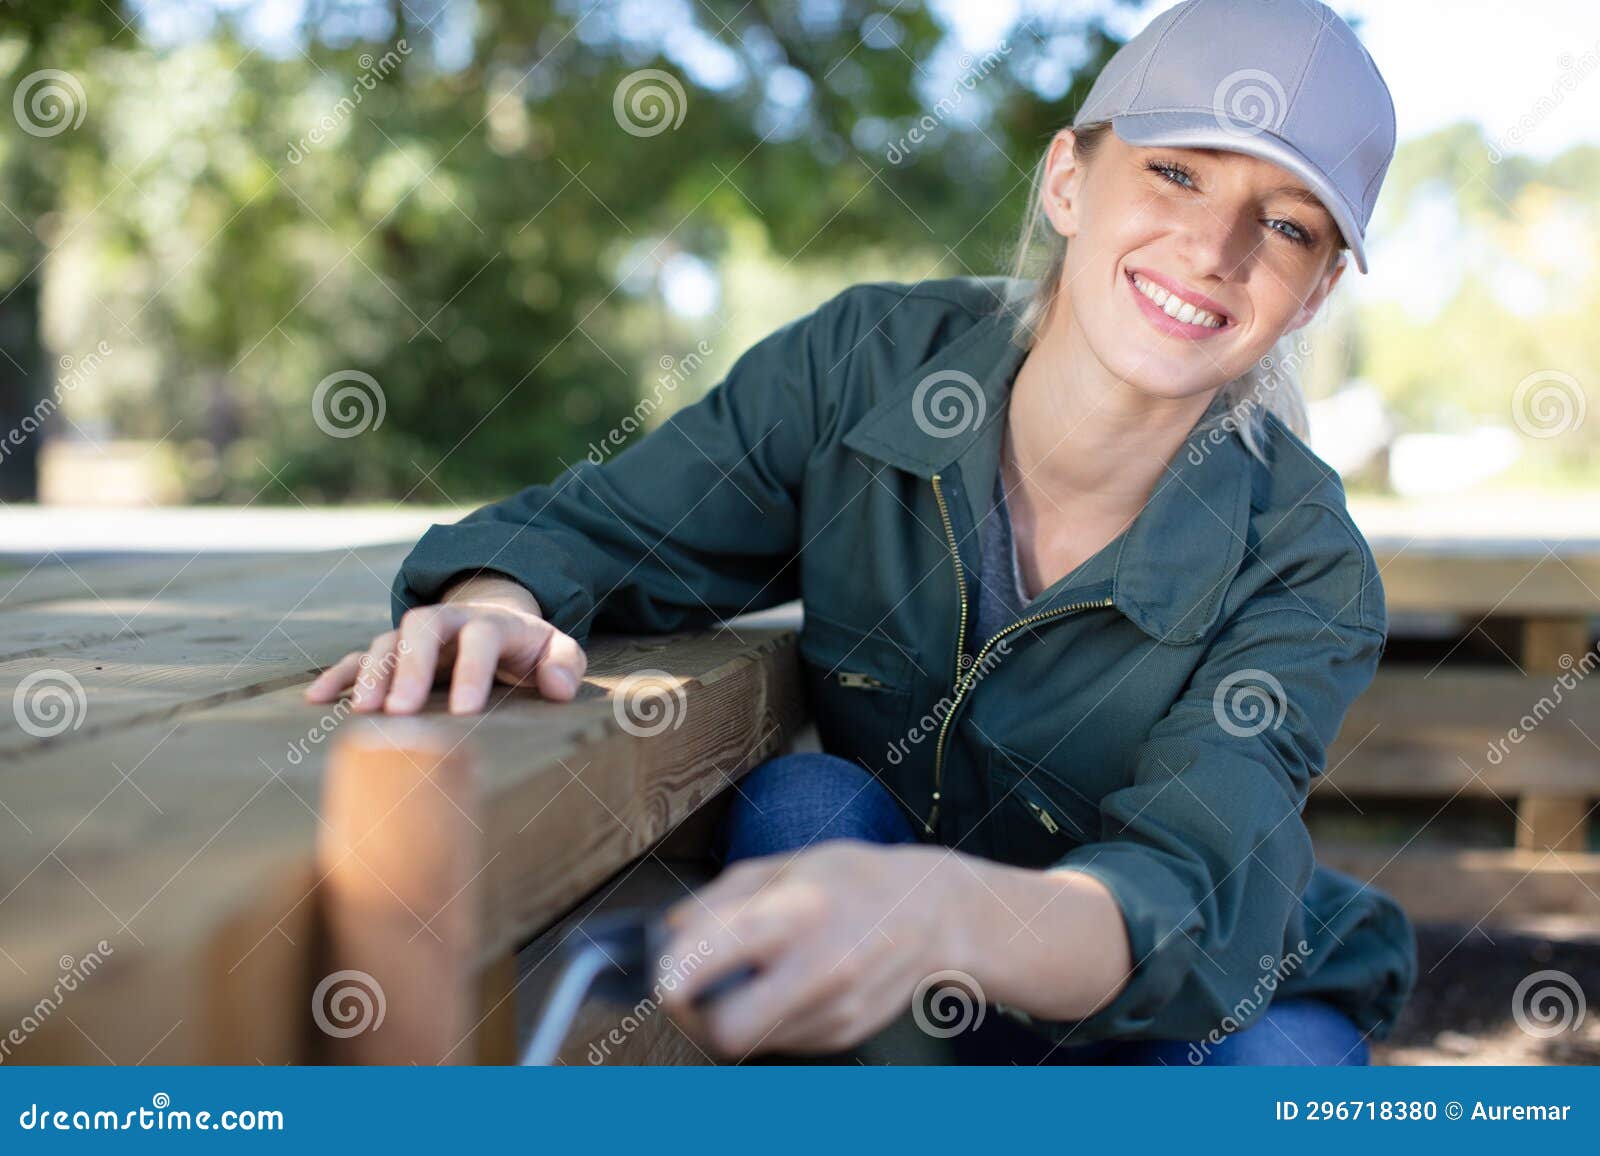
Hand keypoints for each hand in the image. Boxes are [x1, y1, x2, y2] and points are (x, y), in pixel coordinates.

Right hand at [303, 573, 587, 714]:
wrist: (497, 623)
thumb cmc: (529, 649)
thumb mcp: (557, 650)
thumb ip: (566, 664)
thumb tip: (559, 688)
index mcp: (490, 622)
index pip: (479, 638)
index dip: (471, 671)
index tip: (465, 712)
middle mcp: (446, 621)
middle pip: (422, 630)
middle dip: (410, 668)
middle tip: (402, 712)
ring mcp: (414, 636)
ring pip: (387, 642)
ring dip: (372, 674)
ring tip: (362, 712)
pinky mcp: (392, 652)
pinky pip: (357, 657)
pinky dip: (338, 675)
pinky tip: (316, 699)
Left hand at [656, 842, 966, 1058]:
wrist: (932, 911)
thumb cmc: (853, 877)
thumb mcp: (783, 864)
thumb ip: (719, 899)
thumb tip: (667, 935)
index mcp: (797, 914)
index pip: (707, 966)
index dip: (668, 977)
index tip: (660, 970)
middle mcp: (820, 970)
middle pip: (725, 1031)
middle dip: (695, 1016)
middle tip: (689, 990)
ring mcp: (836, 1011)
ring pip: (751, 1044)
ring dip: (730, 1017)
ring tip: (743, 978)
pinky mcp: (843, 1035)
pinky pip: (780, 1042)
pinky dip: (766, 1021)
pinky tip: (781, 986)